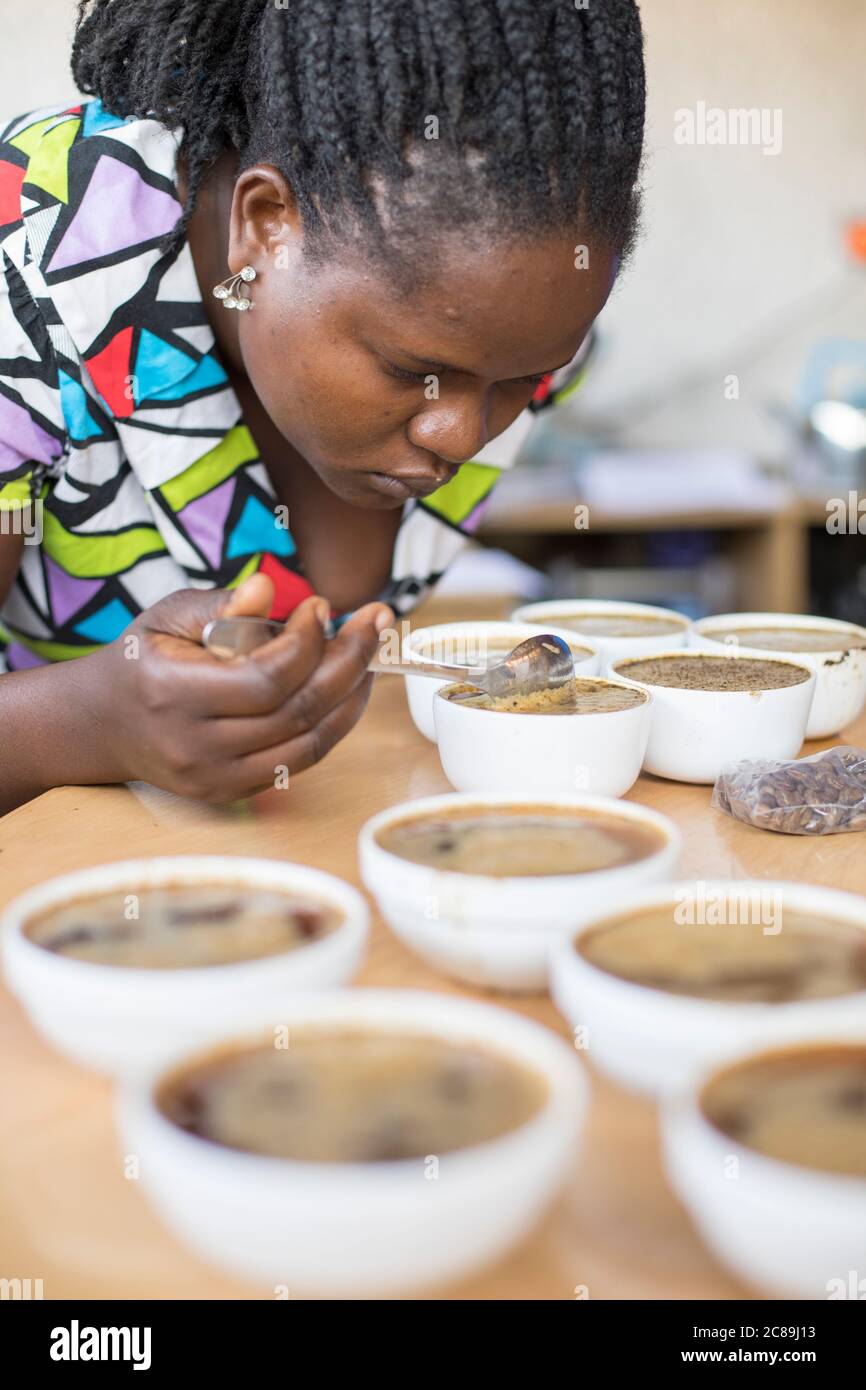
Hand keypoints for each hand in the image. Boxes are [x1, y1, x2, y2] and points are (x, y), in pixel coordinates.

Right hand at [93, 574, 392, 801]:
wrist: (102, 724)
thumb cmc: (144, 659)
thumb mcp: (168, 616)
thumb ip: (220, 604)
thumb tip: (269, 589)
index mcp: (174, 693)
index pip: (265, 678)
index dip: (307, 642)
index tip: (323, 606)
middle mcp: (194, 746)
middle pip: (297, 711)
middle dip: (348, 662)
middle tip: (375, 622)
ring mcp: (214, 777)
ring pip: (309, 743)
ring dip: (351, 697)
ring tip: (370, 655)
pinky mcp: (230, 792)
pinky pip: (299, 762)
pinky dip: (332, 726)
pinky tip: (347, 690)